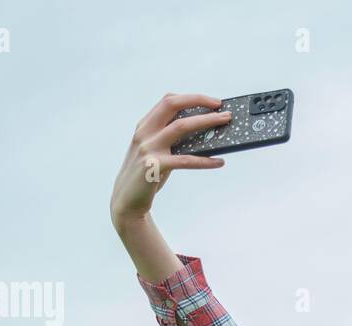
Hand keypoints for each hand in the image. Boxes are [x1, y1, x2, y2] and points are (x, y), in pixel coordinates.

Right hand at [110, 93, 229, 230]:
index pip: (168, 101)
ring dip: (206, 121)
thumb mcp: (155, 151)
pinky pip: (185, 160)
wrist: (126, 201)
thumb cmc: (146, 175)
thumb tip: (204, 134)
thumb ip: (171, 140)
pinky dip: (205, 160)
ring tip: (225, 123)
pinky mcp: (154, 167)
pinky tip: (219, 162)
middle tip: (222, 107)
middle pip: (172, 105)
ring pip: (181, 126)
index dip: (191, 98)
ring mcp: (148, 148)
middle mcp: (144, 133)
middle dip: (199, 101)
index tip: (211, 101)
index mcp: (144, 126)